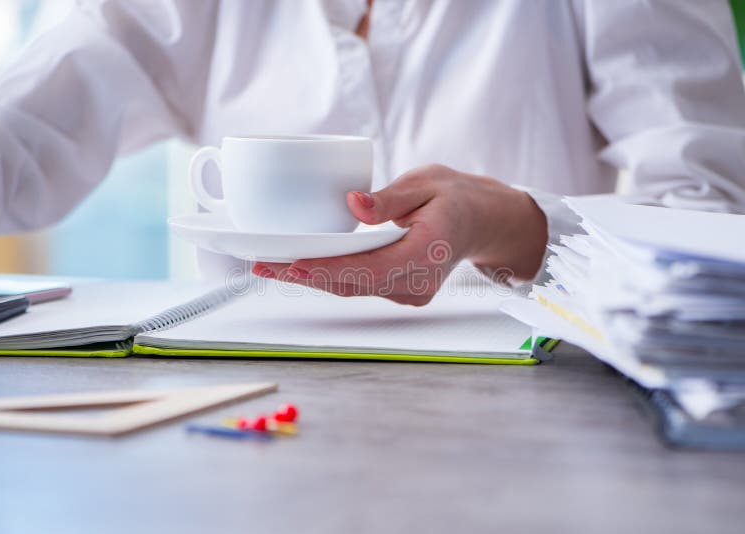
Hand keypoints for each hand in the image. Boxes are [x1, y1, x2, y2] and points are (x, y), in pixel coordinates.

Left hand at [252, 164, 546, 304]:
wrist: (481, 221)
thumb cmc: (456, 198)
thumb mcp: (427, 183)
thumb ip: (389, 198)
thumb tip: (352, 204)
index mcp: (428, 252)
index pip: (371, 268)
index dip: (329, 269)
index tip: (294, 264)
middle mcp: (418, 281)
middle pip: (353, 284)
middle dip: (305, 275)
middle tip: (263, 263)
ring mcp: (410, 291)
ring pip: (352, 288)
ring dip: (311, 278)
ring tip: (270, 265)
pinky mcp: (401, 291)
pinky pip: (359, 286)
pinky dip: (328, 276)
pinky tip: (299, 266)